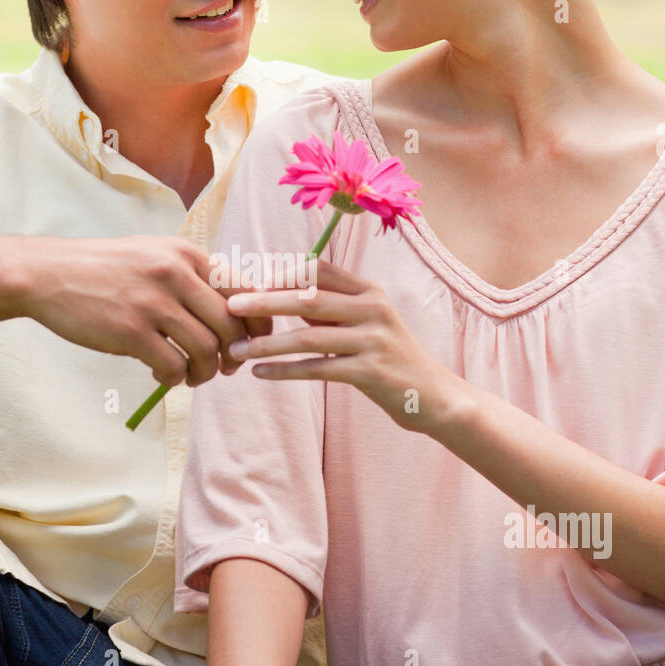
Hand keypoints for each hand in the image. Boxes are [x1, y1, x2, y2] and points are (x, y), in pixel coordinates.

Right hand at [22, 235, 271, 387]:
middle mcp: (174, 273)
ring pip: (206, 349)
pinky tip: (161, 376)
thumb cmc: (102, 269)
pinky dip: (174, 378)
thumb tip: (230, 313)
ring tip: (190, 376)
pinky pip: (172, 366)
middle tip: (223, 368)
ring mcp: (152, 302)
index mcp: (185, 254)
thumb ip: (189, 276)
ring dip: (204, 372)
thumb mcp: (152, 255)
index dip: (256, 322)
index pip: (242, 289)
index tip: (250, 342)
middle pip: (230, 323)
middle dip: (233, 354)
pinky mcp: (130, 331)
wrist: (47, 275)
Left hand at [225, 257, 457, 435]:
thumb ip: (328, 309)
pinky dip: (285, 370)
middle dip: (265, 301)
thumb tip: (280, 296)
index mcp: (369, 291)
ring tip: (238, 349)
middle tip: (230, 306)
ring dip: (268, 343)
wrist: (434, 396)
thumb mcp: (364, 324)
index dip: (282, 273)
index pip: (319, 269)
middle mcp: (373, 309)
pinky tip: (260, 373)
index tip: (251, 283)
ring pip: (309, 337)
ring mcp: (374, 340)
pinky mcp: (371, 372)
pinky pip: (318, 369)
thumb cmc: (389, 357)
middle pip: (308, 298)